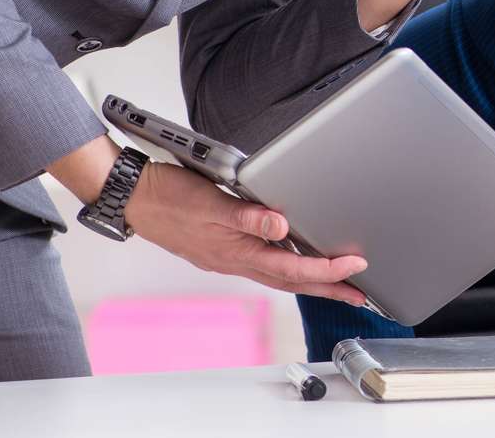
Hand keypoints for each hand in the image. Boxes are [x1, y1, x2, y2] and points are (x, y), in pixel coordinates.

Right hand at [124, 158, 368, 304]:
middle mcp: (236, 260)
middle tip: (360, 296)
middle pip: (292, 281)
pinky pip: (264, 265)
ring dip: (311, 281)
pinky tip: (296, 264)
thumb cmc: (170, 198)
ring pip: (280, 275)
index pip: (293, 267)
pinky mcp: (224, 249)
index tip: (355, 267)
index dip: (328, 270)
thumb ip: (248, 216)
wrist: (135, 199)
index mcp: (238, 251)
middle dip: (329, 288)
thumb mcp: (211, 202)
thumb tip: (282, 226)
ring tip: (338, 285)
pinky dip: (287, 268)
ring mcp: (230, 257)